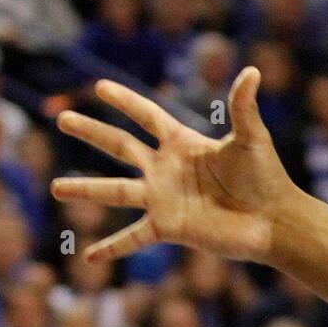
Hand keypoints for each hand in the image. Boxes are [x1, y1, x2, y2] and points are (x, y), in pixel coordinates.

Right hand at [51, 69, 295, 264]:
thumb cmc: (266, 176)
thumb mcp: (252, 137)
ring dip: (85, 189)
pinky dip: (112, 247)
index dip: (125, 101)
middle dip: (92, 132)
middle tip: (62, 117)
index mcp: (184, 143)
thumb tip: (252, 70)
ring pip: (115, 191)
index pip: (147, 116)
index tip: (99, 86)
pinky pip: (133, 238)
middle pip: (121, 146)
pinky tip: (88, 256)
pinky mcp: (168, 227)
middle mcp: (167, 169)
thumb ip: (244, 106)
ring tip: (55, 187)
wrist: (273, 220)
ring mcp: (164, 198)